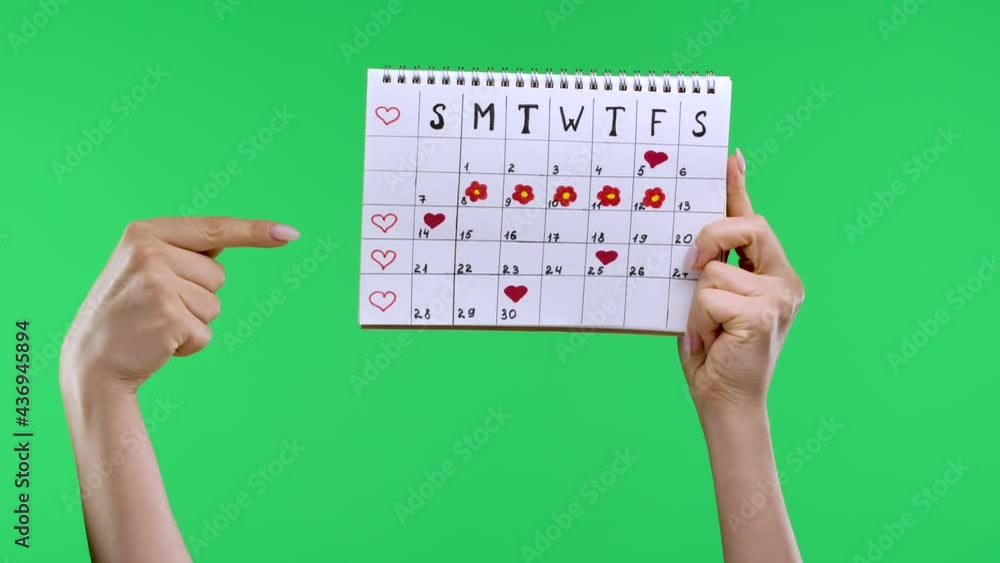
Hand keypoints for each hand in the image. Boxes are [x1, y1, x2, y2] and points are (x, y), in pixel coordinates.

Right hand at [60, 217, 298, 393]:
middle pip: (218, 275)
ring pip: (215, 305)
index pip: (214, 228)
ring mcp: (158, 284)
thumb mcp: (146, 267)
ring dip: (194, 322)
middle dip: (197, 296)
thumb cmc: (126, 312)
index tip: (290, 233)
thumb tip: (234, 238)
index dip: (255, 231)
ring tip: (156, 324)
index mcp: (145, 232)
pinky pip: (206, 332)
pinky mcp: (168, 317)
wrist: (91, 360)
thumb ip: (184, 252)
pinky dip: (190, 345)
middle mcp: (150, 252)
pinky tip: (159, 343)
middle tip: (157, 308)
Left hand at [678, 151, 804, 409]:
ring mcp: (778, 296)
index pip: (753, 220)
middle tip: (691, 263)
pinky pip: (709, 295)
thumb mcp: (708, 300)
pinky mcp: (764, 313)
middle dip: (711, 237)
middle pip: (746, 227)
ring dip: (696, 304)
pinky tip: (711, 342)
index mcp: (771, 274)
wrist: (726, 402)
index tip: (730, 156)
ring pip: (714, 269)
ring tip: (707, 332)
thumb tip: (692, 240)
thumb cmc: (714, 353)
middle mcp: (783, 280)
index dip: (739, 188)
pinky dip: (698, 320)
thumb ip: (710, 268)